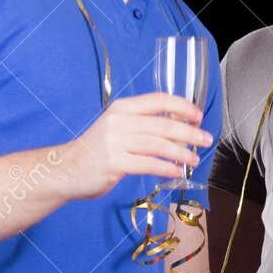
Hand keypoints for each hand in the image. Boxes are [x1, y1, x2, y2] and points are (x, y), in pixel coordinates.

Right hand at [57, 92, 212, 200]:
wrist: (65, 169)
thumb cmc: (97, 150)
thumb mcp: (118, 128)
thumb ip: (142, 124)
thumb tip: (179, 126)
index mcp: (122, 108)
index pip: (159, 100)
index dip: (182, 106)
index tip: (198, 116)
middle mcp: (119, 121)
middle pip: (163, 124)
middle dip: (189, 132)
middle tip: (206, 139)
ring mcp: (115, 142)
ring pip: (158, 145)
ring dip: (181, 152)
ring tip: (194, 159)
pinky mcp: (114, 163)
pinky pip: (148, 164)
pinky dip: (166, 168)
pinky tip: (177, 172)